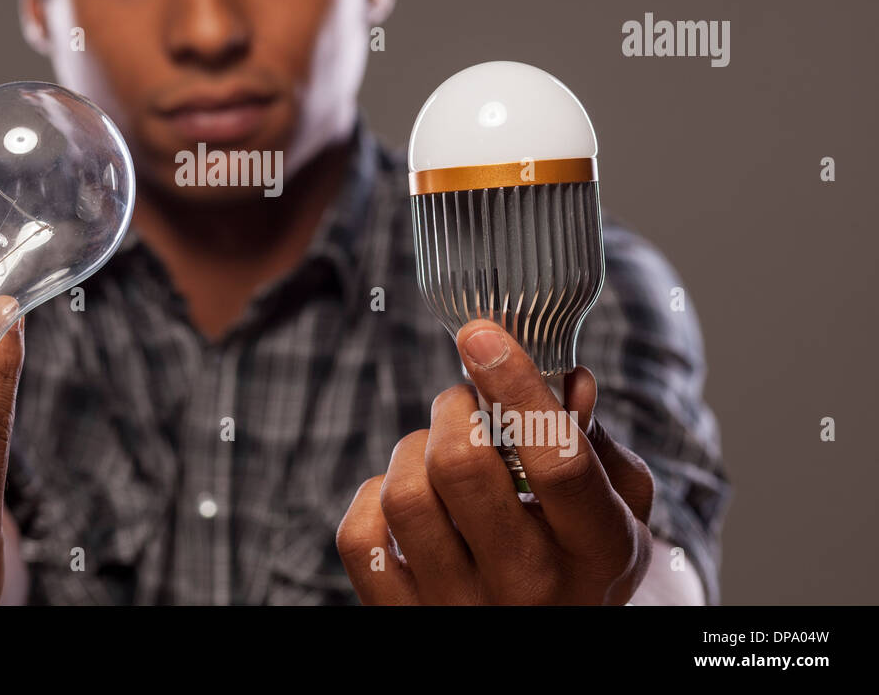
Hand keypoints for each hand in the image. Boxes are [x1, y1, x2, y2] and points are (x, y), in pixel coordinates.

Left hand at [336, 319, 654, 604]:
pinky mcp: (400, 617)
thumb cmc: (579, 559)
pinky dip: (375, 498)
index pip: (557, 458)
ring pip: (404, 493)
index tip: (482, 335)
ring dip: (414, 452)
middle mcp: (527, 585)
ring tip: (439, 457)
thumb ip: (597, 442)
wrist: (544, 641)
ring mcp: (458, 607)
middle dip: (454, 409)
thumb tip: (567, 379)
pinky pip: (359, 535)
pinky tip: (412, 505)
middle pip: (460, 465)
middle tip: (465, 407)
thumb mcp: (617, 510)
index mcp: (595, 549)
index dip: (515, 385)